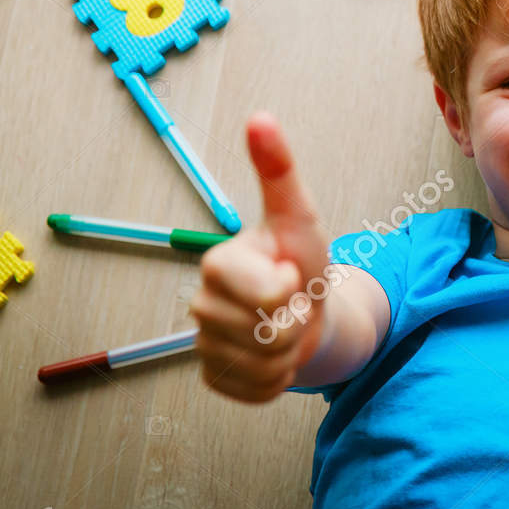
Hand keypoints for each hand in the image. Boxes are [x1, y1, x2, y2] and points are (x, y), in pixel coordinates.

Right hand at [190, 113, 330, 402]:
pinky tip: (276, 355)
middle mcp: (200, 307)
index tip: (290, 272)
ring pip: (264, 366)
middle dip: (295, 321)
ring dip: (291, 352)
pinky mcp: (216, 379)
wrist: (307, 310)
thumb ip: (279, 169)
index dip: (292, 289)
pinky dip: (278, 380)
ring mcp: (204, 347)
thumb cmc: (301, 259)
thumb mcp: (299, 215)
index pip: (268, 294)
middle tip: (292, 303)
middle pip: (267, 334)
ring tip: (286, 326)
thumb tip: (260, 117)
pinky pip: (256, 392)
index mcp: (216, 266)